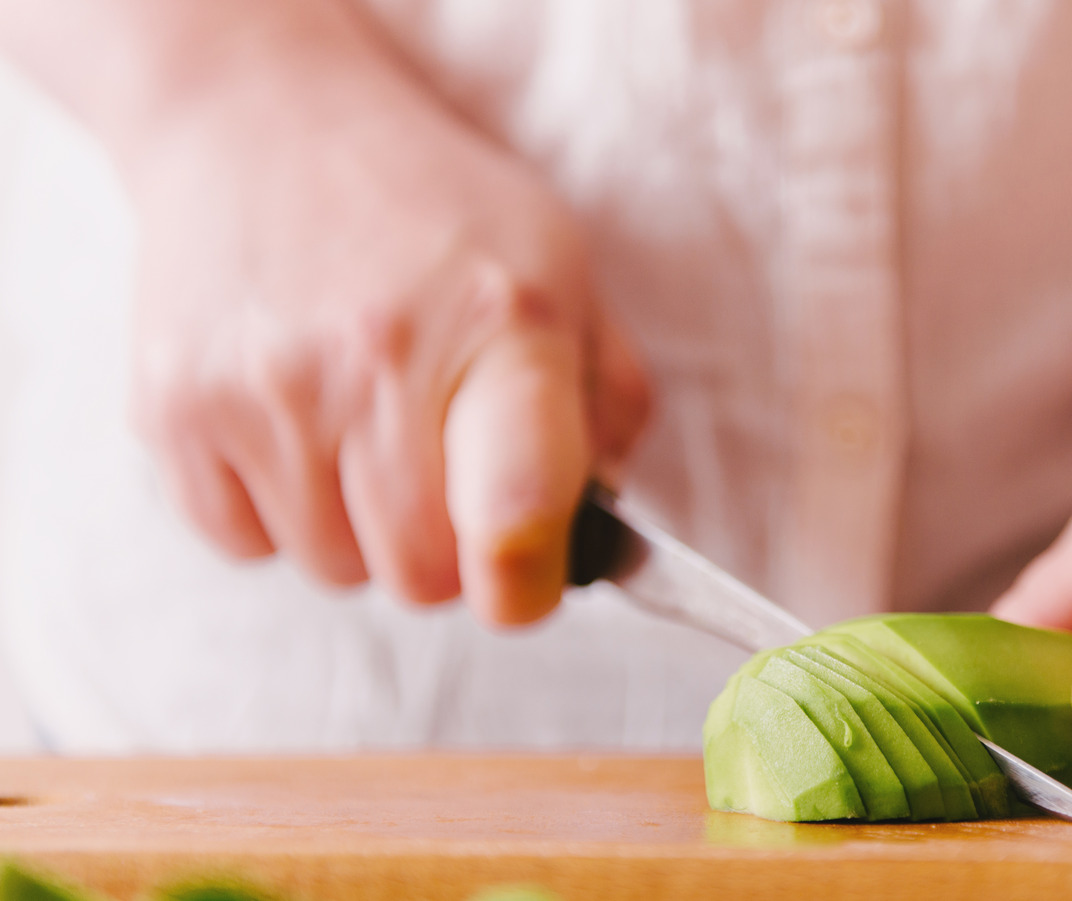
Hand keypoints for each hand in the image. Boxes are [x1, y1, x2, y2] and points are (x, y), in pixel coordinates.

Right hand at [126, 36, 648, 624]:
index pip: (516, 516)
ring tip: (363, 421)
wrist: (267, 124)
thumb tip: (598, 536)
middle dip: (447, 550)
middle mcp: (377, 359)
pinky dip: (278, 511)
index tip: (526, 577)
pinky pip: (245, 544)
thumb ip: (607, 408)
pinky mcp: (175, 412)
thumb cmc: (437, 214)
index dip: (528, 583)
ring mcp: (264, 389)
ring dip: (360, 530)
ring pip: (333, 570)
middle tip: (444, 468)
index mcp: (503, 325)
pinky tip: (296, 421)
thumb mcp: (563, 273)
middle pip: (420, 576)